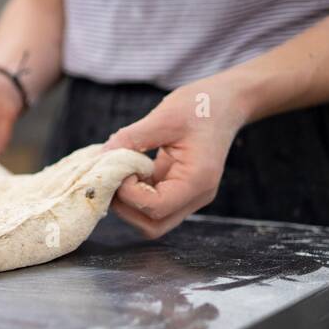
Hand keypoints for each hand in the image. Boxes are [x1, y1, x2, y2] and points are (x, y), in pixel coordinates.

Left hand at [103, 79, 249, 238]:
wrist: (226, 103)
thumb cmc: (201, 106)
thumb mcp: (164, 116)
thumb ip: (131, 138)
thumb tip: (102, 157)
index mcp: (197, 180)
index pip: (156, 208)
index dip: (130, 193)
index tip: (120, 167)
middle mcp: (196, 196)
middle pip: (153, 225)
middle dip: (125, 206)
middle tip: (115, 176)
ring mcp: (189, 196)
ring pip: (151, 220)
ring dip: (129, 202)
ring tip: (121, 172)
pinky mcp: (180, 190)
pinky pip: (153, 203)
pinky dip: (135, 193)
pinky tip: (128, 170)